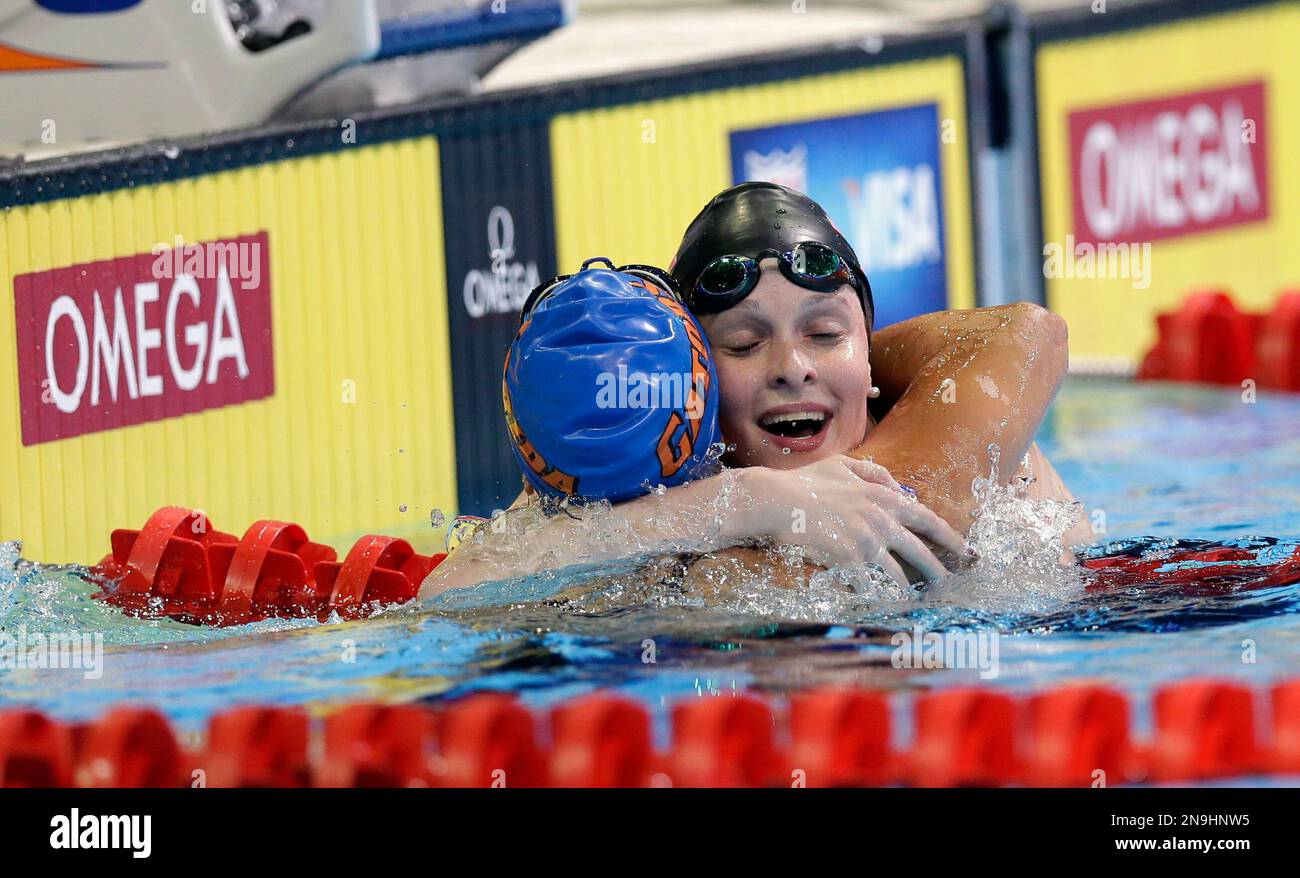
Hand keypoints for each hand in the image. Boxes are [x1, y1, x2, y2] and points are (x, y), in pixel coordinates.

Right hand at [732, 456, 966, 586]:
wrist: (775, 501)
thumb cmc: (806, 481)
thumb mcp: (844, 465)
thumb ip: (876, 473)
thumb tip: (900, 488)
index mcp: (884, 496)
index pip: (928, 519)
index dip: (951, 537)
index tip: (967, 550)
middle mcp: (881, 520)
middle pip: (921, 552)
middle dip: (938, 570)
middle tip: (948, 582)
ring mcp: (866, 543)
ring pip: (898, 575)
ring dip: (906, 588)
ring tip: (912, 597)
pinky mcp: (849, 563)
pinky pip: (871, 586)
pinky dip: (877, 596)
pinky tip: (882, 604)